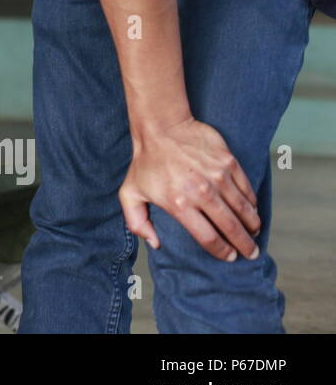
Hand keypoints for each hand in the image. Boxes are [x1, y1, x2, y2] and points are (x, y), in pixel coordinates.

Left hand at [121, 117, 261, 261]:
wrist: (161, 127)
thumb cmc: (146, 162)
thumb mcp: (130, 193)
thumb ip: (137, 222)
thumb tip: (156, 244)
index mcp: (179, 204)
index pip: (208, 238)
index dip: (222, 251)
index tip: (230, 257)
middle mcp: (201, 193)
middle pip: (232, 227)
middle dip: (244, 245)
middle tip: (251, 253)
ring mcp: (218, 177)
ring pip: (244, 210)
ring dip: (252, 225)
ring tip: (254, 233)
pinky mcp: (229, 163)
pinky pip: (246, 189)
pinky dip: (251, 203)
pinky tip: (251, 210)